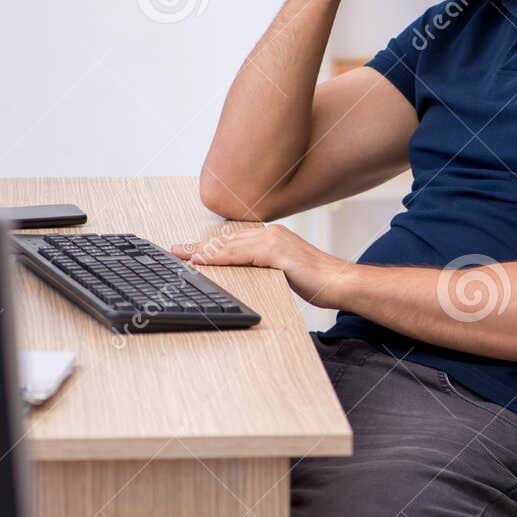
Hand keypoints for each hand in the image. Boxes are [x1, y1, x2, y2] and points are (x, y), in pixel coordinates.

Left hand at [171, 224, 353, 309]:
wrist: (341, 283)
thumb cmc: (319, 282)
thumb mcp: (286, 273)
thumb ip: (265, 268)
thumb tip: (243, 276)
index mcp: (274, 237)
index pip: (235, 242)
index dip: (210, 247)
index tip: (189, 252)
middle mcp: (273, 233)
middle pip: (228, 241)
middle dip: (200, 248)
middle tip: (176, 251)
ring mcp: (275, 240)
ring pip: (231, 246)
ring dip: (204, 252)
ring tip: (183, 256)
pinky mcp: (278, 252)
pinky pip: (241, 255)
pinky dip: (220, 258)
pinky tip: (205, 262)